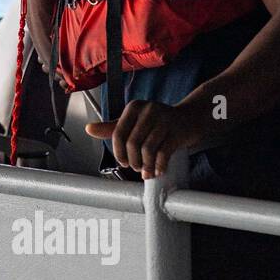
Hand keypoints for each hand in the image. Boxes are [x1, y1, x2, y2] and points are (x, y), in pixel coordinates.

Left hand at [85, 100, 206, 179]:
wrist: (190, 119)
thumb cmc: (158, 123)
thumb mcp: (134, 123)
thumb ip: (112, 128)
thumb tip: (89, 129)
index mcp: (134, 108)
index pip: (118, 133)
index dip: (118, 152)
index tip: (123, 162)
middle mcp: (148, 110)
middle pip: (132, 143)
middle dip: (133, 161)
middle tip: (136, 168)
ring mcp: (164, 120)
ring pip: (147, 149)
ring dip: (146, 166)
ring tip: (147, 172)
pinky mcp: (177, 132)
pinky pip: (163, 153)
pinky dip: (159, 166)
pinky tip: (158, 170)